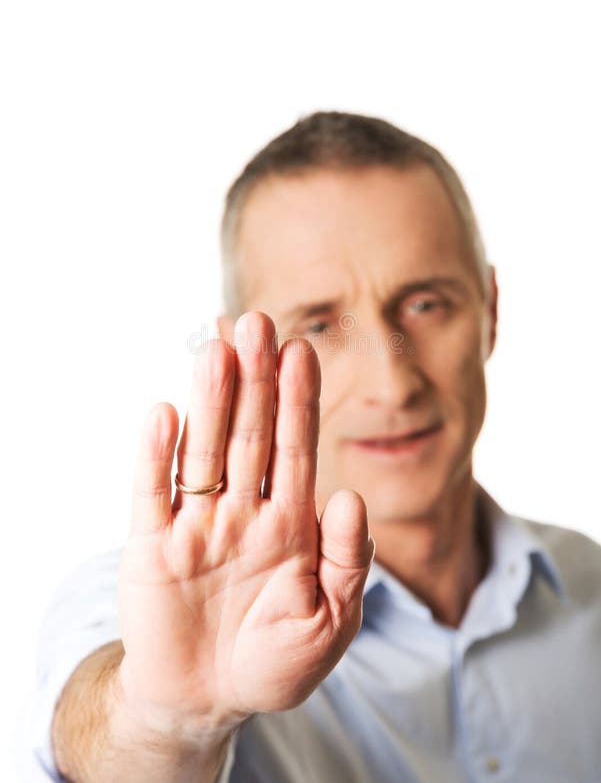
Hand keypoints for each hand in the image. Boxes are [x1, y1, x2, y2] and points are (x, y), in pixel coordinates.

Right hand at [118, 311, 374, 738]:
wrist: (208, 701)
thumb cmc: (275, 662)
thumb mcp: (330, 621)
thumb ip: (346, 561)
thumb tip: (350, 497)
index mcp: (289, 523)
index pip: (295, 448)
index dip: (299, 399)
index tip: (303, 349)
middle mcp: (243, 511)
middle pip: (249, 433)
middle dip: (255, 380)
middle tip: (257, 321)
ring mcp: (197, 524)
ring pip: (204, 450)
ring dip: (209, 400)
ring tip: (217, 347)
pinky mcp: (152, 547)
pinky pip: (153, 493)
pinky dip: (157, 455)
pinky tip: (165, 413)